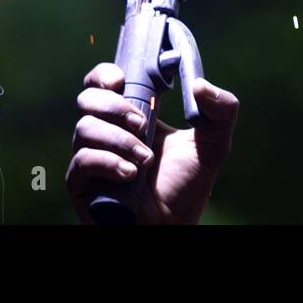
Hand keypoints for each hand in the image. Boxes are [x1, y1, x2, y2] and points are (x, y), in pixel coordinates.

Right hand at [66, 62, 238, 223]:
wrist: (173, 227)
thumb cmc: (186, 186)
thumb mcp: (212, 144)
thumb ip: (221, 111)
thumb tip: (200, 84)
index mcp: (128, 115)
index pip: (101, 83)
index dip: (104, 75)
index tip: (121, 79)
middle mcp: (104, 132)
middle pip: (86, 99)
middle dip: (113, 106)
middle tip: (141, 122)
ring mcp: (90, 156)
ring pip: (84, 129)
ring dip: (118, 139)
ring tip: (146, 159)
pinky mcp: (81, 184)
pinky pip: (81, 161)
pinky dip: (107, 162)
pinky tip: (130, 174)